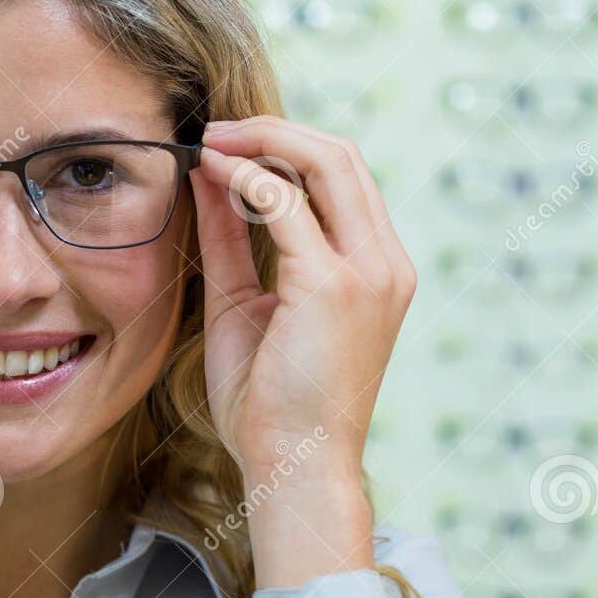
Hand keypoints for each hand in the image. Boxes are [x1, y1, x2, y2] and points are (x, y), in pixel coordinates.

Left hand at [190, 116, 415, 583]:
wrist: (294, 467)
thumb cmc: (270, 402)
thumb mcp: (245, 303)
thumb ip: (233, 239)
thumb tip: (211, 176)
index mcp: (379, 270)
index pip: (345, 178)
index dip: (287, 147)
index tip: (229, 144)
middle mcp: (387, 264)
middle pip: (343, 156)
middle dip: (275, 130)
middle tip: (215, 130)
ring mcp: (369, 272)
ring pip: (326, 163)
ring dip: (262, 140)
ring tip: (210, 141)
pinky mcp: (334, 285)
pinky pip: (287, 203)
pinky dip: (247, 177)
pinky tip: (212, 172)